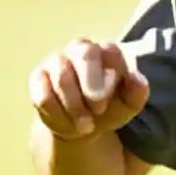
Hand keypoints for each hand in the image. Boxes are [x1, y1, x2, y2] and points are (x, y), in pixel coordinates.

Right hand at [29, 38, 149, 140]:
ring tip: (85, 126)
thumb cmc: (108, 109)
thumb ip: (137, 91)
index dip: (111, 77)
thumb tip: (137, 78)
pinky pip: (43, 93)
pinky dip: (56, 113)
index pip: (111, 51)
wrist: (80, 125)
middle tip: (98, 111)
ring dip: (75, 105)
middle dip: (92, 84)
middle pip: (85, 54)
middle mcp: (81, 48)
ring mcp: (58, 60)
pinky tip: (67, 124)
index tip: (109, 102)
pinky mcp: (38, 78)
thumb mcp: (128, 105)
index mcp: (107, 50)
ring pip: (62, 76)